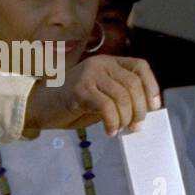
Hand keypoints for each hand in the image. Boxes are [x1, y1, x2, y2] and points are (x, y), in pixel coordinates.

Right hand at [23, 55, 160, 135]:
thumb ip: (120, 97)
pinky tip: (109, 131)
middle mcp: (100, 64)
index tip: (154, 107)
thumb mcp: (101, 96)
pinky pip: (106, 106)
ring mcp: (89, 75)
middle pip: (133, 84)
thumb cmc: (72, 104)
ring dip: (125, 118)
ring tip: (120, 129)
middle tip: (135, 127)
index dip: (151, 86)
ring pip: (122, 97)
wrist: (40, 106)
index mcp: (108, 62)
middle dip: (139, 109)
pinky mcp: (79, 90)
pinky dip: (112, 122)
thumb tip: (145, 112)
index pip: (140, 67)